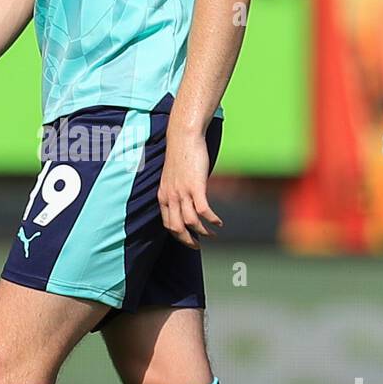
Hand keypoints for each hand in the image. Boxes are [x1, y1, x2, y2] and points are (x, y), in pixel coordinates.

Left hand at [158, 128, 222, 247]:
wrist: (183, 137)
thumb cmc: (181, 155)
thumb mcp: (173, 177)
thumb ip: (177, 191)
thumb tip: (186, 201)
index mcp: (163, 196)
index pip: (167, 223)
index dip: (177, 235)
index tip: (187, 239)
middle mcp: (171, 197)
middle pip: (176, 228)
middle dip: (187, 241)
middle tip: (198, 246)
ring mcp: (183, 192)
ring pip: (190, 222)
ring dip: (202, 232)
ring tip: (212, 234)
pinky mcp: (196, 186)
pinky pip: (203, 211)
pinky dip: (212, 220)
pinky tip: (219, 222)